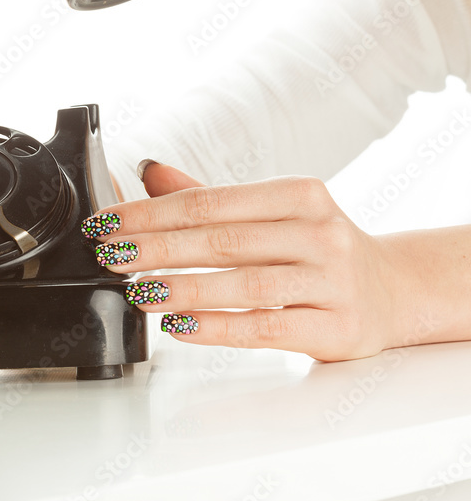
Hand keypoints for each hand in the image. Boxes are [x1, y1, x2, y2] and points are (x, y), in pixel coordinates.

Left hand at [80, 162, 408, 361]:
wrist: (393, 291)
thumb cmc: (317, 250)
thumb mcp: (273, 213)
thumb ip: (210, 198)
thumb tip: (148, 172)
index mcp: (300, 194)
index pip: (210, 202)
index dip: (150, 213)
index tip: (106, 224)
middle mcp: (319, 232)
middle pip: (221, 240)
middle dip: (155, 248)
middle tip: (110, 255)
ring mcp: (332, 281)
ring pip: (243, 284)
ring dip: (181, 287)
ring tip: (137, 291)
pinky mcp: (337, 327)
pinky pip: (265, 328)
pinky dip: (216, 326)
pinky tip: (178, 325)